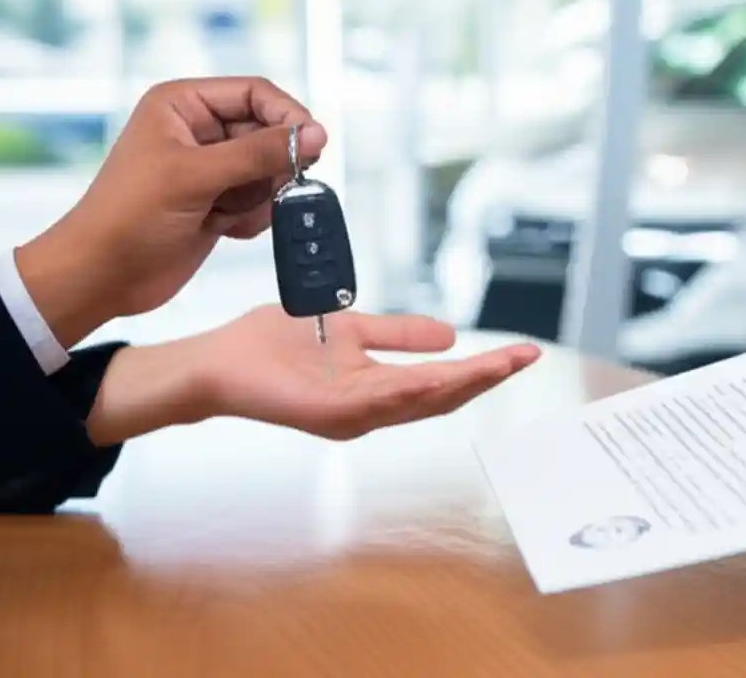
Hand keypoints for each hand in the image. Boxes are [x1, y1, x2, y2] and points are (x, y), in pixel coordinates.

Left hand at [15, 77, 326, 346]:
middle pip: (269, 133)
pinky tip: (221, 227)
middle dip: (272, 166)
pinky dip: (251, 217)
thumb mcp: (196, 177)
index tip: (311, 146)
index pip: (256, 93)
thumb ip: (259, 153)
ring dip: (259, 197)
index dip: (287, 117)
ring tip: (225, 213)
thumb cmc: (127, 217)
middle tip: (262, 189)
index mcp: (183, 104)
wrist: (102, 276)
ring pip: (270, 171)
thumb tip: (315, 134)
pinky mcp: (218, 202)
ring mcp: (211, 169)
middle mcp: (199, 131)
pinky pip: (261, 201)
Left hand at [87, 306, 541, 444]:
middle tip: (526, 358)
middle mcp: (370, 409)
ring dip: (465, 382)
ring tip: (502, 364)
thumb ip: (399, 334)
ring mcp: (352, 415)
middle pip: (443, 397)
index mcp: (376, 389)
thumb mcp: (350, 329)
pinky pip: (384, 399)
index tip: (520, 352)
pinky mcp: (330, 412)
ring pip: (421, 399)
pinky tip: (448, 373)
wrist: (219, 361)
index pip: (441, 382)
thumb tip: (450, 334)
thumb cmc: (272, 345)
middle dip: (488, 377)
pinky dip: (420, 387)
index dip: (484, 369)